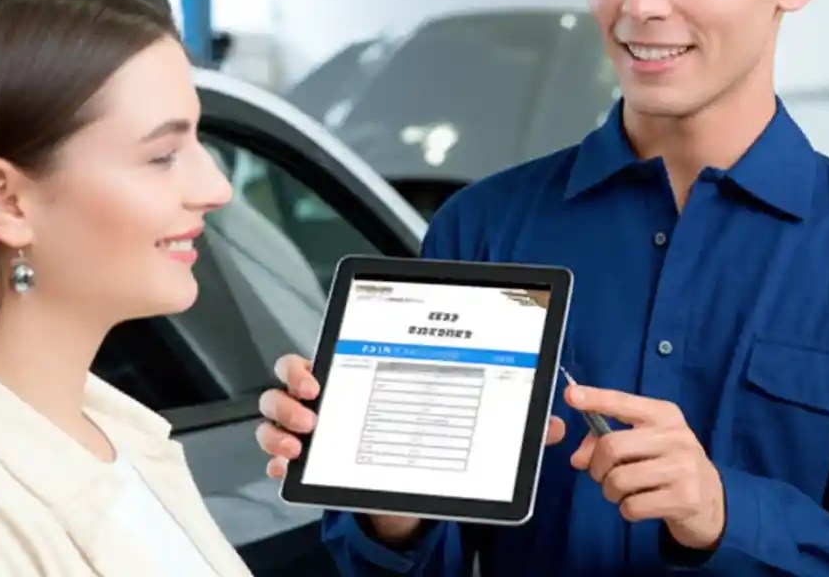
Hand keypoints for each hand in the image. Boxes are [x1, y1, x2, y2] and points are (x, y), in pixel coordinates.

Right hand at [256, 355, 567, 543]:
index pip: (327, 347)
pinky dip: (278, 461)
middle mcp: (335, 395)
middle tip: (314, 401)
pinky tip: (291, 468)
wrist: (413, 481)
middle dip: (291, 385)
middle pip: (289, 375)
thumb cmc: (436, 437)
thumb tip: (552, 425)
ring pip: (275, 412)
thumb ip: (505, 422)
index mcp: (368, 370)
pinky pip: (278, 458)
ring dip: (281, 422)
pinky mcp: (315, 462)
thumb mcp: (467, 425)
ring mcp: (318, 427)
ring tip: (306, 435)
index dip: (310, 355)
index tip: (320, 371)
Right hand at [256, 355, 420, 541]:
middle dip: (286, 409)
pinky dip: (279, 467)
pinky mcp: (292, 465)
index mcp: (320, 385)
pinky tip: (290, 472)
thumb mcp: (386, 408)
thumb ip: (387, 399)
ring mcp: (292, 435)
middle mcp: (300, 407)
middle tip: (310, 423)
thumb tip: (408, 393)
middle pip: (273, 399)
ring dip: (276, 438)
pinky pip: (275, 464)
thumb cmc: (384, 429)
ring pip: (267, 430)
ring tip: (297, 450)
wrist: (387, 470)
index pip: (291, 368)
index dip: (294, 373)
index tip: (313, 389)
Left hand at [566, 385, 724, 549]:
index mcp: (664, 414)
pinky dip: (627, 510)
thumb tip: (578, 458)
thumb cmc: (668, 464)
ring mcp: (683, 467)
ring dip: (610, 491)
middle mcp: (675, 436)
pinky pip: (633, 506)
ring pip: (618, 479)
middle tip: (601, 475)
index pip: (623, 402)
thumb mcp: (645, 443)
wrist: (711, 499)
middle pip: (612, 446)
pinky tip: (640, 505)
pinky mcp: (685, 498)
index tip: (570, 394)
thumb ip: (608, 442)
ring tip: (623, 492)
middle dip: (596, 466)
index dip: (595, 398)